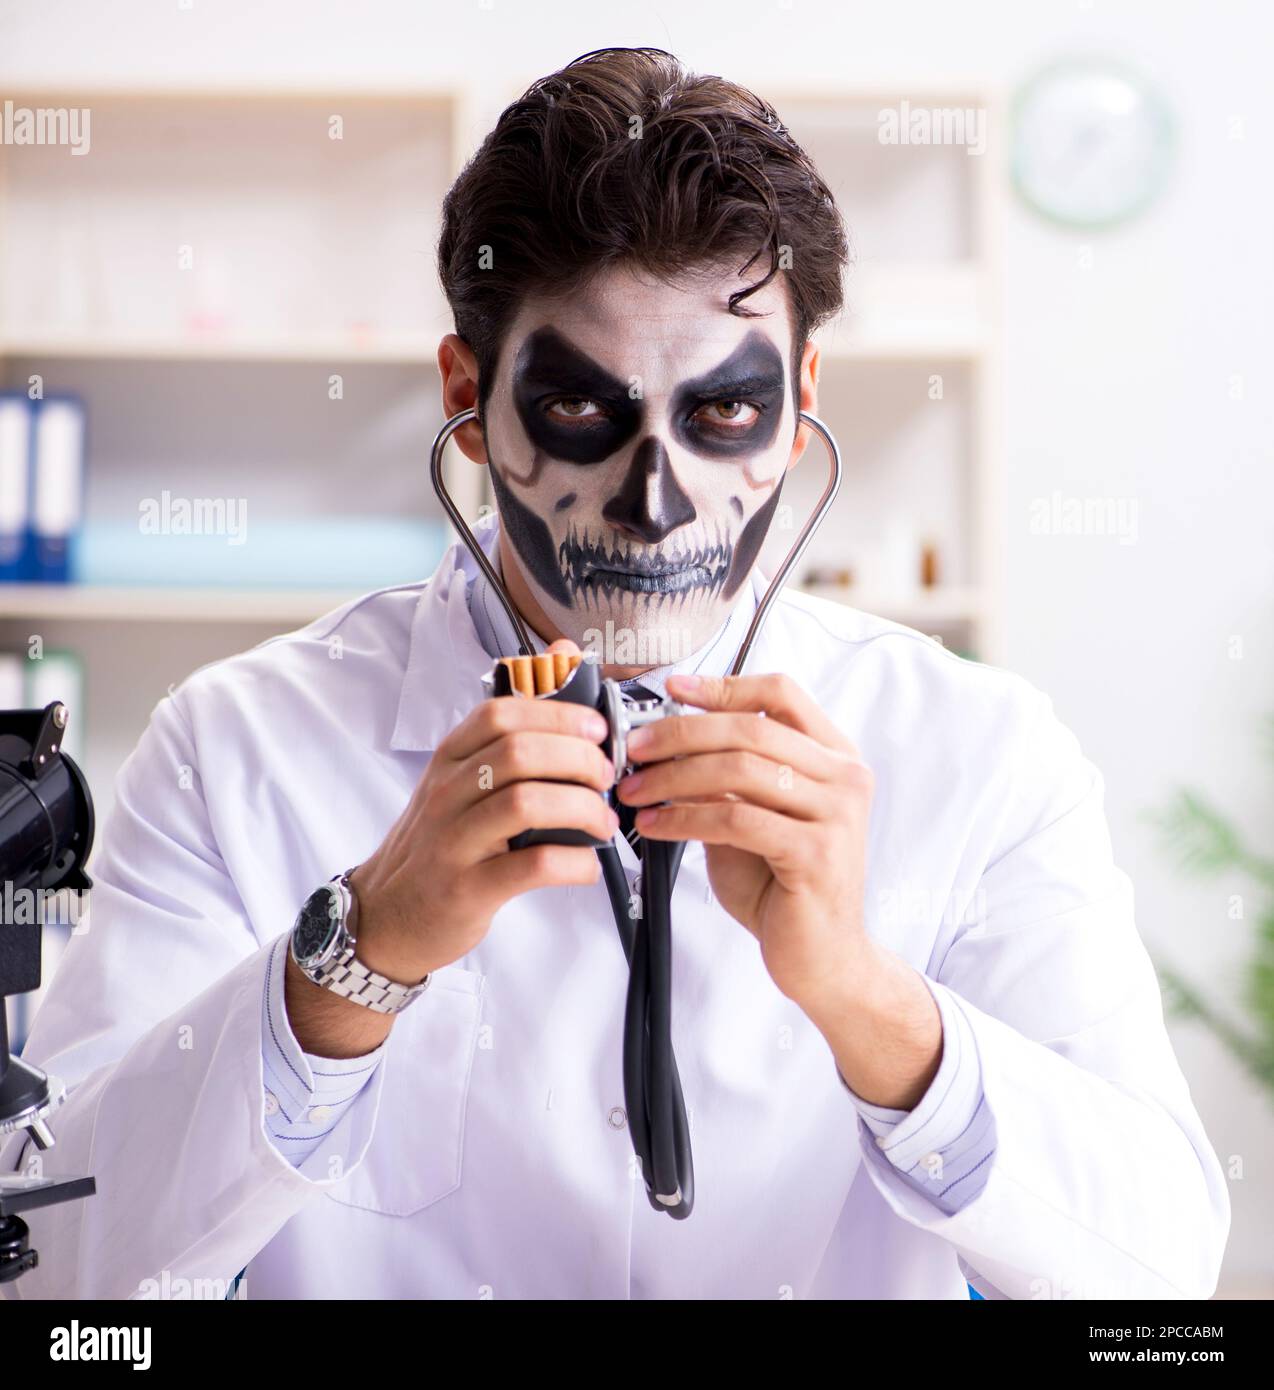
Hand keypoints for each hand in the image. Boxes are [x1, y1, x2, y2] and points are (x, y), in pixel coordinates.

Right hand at [349, 639, 615, 986]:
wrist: (387, 914)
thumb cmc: (441, 841)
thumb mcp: (463, 780)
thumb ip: (512, 729)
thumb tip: (564, 654)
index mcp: (450, 759)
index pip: (500, 714)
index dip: (557, 713)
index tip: (596, 728)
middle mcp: (447, 793)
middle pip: (519, 754)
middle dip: (578, 759)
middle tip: (607, 776)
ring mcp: (453, 841)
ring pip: (525, 804)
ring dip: (581, 808)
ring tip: (604, 821)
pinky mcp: (467, 888)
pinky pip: (531, 866)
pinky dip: (573, 861)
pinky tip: (587, 864)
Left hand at [615, 669, 941, 1108]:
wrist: (822, 959)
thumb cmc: (785, 887)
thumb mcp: (753, 819)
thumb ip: (725, 780)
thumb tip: (662, 746)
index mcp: (835, 756)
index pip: (780, 694)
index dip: (722, 686)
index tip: (672, 689)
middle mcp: (844, 777)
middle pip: (751, 728)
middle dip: (680, 734)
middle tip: (634, 749)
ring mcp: (836, 814)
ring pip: (741, 770)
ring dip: (674, 778)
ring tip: (634, 792)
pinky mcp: (816, 853)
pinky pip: (736, 819)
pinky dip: (684, 818)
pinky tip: (654, 827)